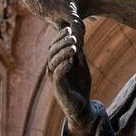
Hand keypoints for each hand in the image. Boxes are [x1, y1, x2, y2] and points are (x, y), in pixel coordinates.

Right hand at [48, 19, 92, 135]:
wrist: (82, 106)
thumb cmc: (80, 85)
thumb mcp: (81, 65)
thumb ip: (79, 53)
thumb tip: (79, 35)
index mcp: (57, 62)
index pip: (54, 46)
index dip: (60, 37)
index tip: (69, 29)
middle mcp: (52, 69)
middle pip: (52, 52)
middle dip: (62, 43)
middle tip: (73, 37)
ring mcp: (54, 79)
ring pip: (53, 62)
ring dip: (63, 53)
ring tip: (74, 48)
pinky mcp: (58, 88)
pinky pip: (57, 76)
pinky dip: (63, 67)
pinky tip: (71, 62)